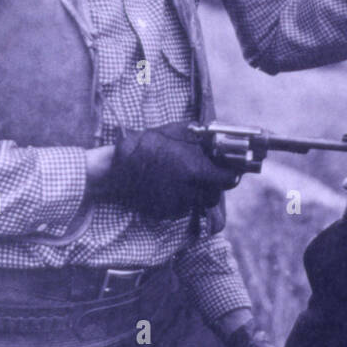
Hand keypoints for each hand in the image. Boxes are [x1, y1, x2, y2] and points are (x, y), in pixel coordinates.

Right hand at [98, 121, 243, 219]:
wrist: (114, 168)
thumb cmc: (145, 145)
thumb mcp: (175, 132)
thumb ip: (200, 136)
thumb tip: (217, 137)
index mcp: (195, 170)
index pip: (229, 179)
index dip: (232, 173)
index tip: (231, 169)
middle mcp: (190, 191)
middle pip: (216, 194)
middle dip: (214, 184)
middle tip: (206, 173)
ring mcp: (177, 205)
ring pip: (200, 203)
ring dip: (199, 193)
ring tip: (186, 179)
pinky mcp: (165, 213)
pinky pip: (182, 209)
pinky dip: (181, 200)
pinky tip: (170, 187)